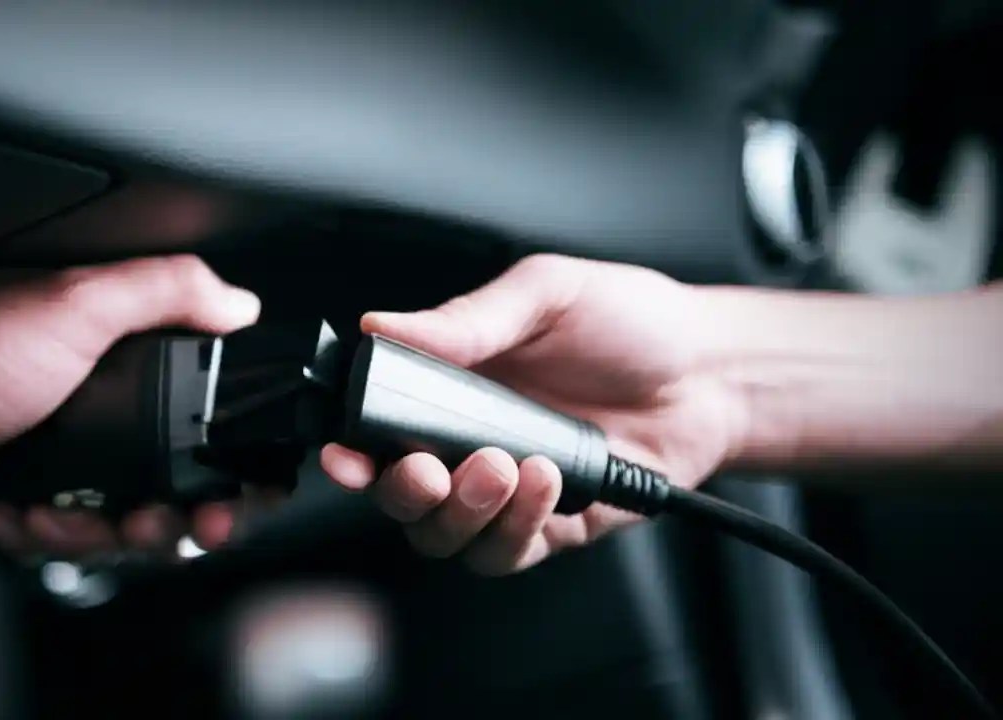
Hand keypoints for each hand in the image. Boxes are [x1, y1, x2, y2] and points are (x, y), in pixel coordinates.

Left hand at [0, 255, 261, 559]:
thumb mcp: (70, 302)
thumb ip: (163, 290)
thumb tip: (239, 300)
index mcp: (119, 356)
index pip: (208, 404)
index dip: (238, 450)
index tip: (252, 480)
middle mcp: (102, 411)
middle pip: (185, 479)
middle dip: (190, 512)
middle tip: (187, 523)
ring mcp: (70, 467)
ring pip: (134, 525)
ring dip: (118, 532)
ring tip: (82, 517)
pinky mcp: (34, 513)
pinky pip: (74, 550)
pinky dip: (52, 539)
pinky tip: (19, 510)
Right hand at [320, 254, 748, 574]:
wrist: (711, 372)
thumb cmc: (630, 323)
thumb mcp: (545, 295)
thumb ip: (465, 319)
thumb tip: (381, 324)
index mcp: (450, 386)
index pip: (378, 430)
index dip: (351, 450)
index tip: (344, 453)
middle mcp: (467, 444)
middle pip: (401, 497)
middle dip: (403, 492)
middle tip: (428, 470)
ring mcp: (507, 492)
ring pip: (446, 536)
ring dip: (464, 512)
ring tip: (502, 467)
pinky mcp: (549, 528)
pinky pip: (507, 552)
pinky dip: (515, 527)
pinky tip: (544, 482)